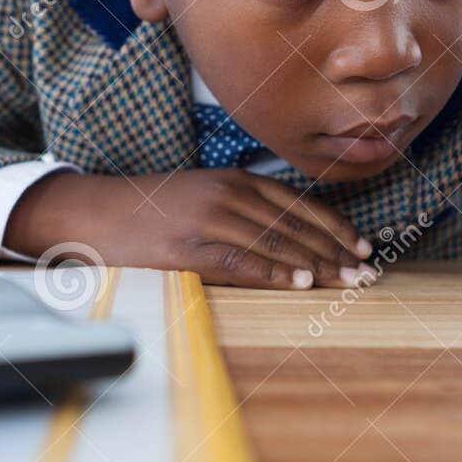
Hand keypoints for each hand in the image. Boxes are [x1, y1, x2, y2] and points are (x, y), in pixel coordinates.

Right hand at [3, 169, 374, 289]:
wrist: (94, 211)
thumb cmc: (152, 210)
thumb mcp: (203, 194)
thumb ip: (244, 207)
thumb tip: (292, 234)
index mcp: (234, 178)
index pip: (298, 204)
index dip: (335, 226)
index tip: (363, 246)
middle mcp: (227, 194)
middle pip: (294, 225)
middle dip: (336, 250)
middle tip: (367, 273)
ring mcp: (207, 220)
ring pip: (275, 242)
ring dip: (317, 264)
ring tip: (347, 282)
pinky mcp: (187, 248)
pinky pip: (241, 262)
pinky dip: (275, 273)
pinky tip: (302, 283)